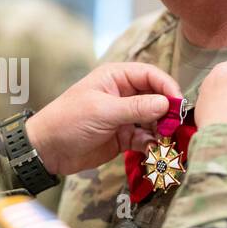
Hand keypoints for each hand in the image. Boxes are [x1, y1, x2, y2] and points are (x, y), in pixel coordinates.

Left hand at [24, 62, 177, 175]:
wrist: (47, 150)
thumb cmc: (68, 121)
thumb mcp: (103, 111)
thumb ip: (136, 108)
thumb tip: (167, 103)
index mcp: (116, 78)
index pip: (150, 75)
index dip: (167, 87)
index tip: (179, 104)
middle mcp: (124, 94)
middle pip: (157, 98)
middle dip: (167, 112)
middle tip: (174, 127)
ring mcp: (125, 116)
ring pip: (154, 120)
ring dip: (161, 130)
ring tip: (165, 141)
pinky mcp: (124, 137)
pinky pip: (145, 138)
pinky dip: (152, 144)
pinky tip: (153, 151)